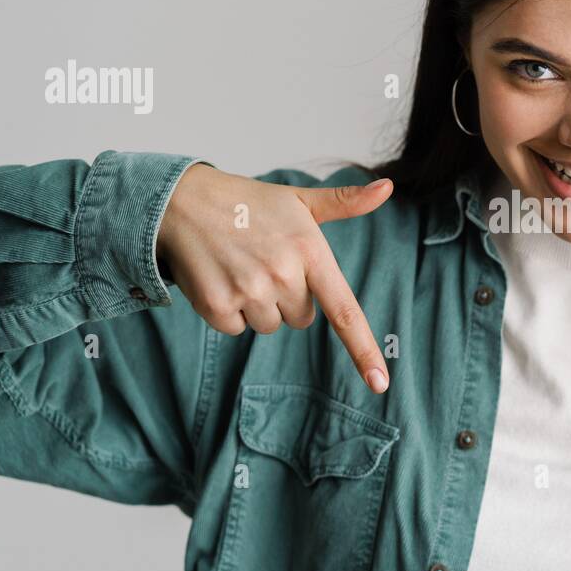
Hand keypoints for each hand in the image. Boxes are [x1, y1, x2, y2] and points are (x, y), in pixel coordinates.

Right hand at [158, 163, 393, 393]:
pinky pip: (237, 329)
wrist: (182, 201)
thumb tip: (387, 187)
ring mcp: (248, 291)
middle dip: (287, 297)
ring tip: (241, 266)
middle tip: (264, 261)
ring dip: (258, 305)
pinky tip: (220, 278)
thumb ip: (345, 202)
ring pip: (270, 325)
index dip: (364, 350)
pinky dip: (230, 311)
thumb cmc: (249, 203)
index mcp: (310, 251)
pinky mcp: (217, 305)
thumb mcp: (299, 201)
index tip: (380, 383)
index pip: (345, 312)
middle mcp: (283, 274)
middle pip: (301, 318)